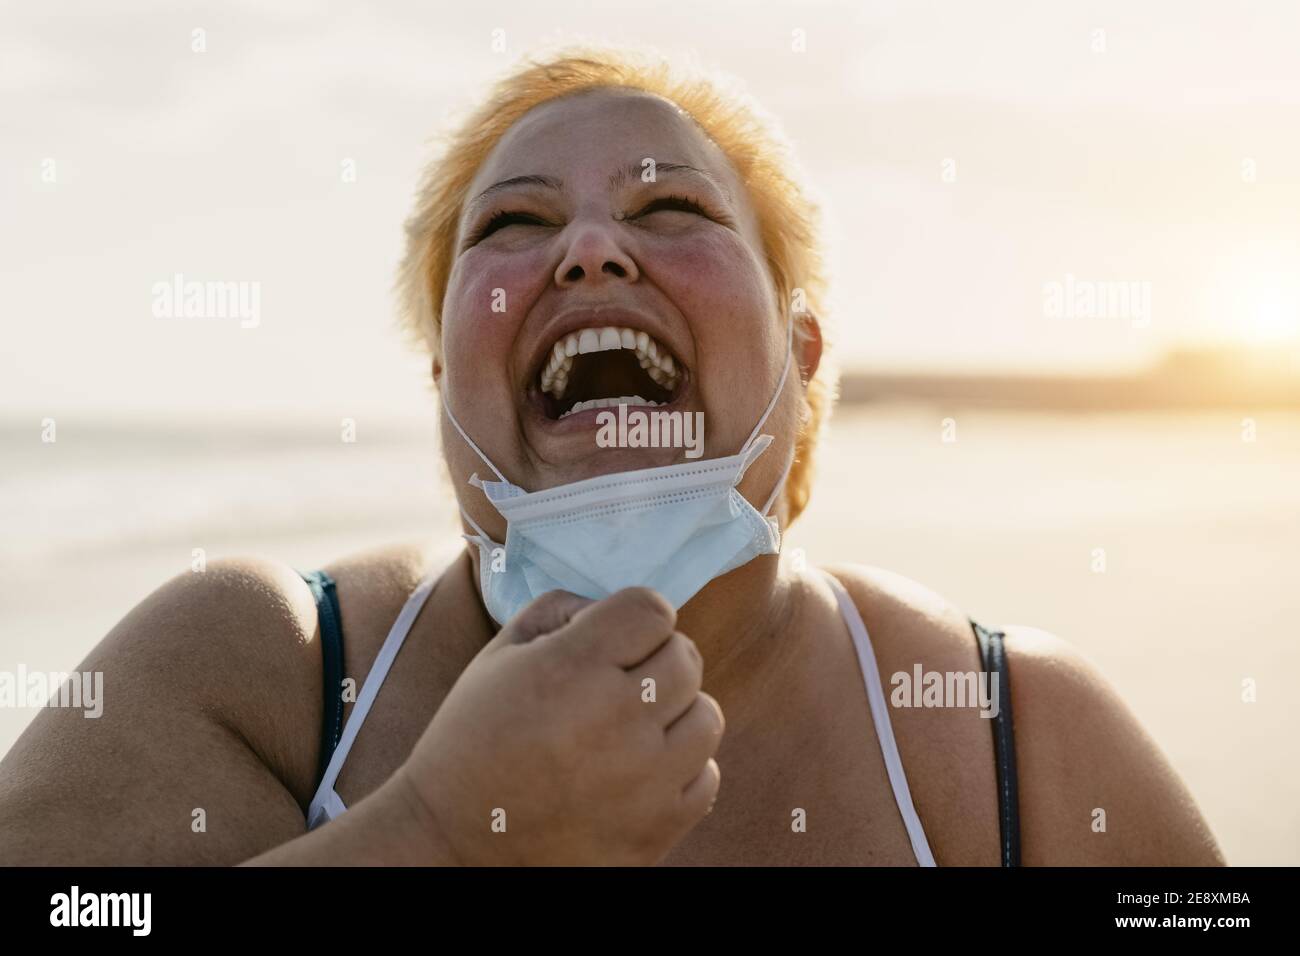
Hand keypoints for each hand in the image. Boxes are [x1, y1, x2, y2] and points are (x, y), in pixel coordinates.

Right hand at [395, 587, 722, 864]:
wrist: (454, 840)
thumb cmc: (475, 735)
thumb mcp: (501, 653)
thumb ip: (563, 609)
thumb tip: (615, 609)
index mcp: (572, 668)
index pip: (654, 610)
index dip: (636, 616)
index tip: (618, 636)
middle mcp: (614, 721)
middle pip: (686, 658)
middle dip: (657, 658)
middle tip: (619, 682)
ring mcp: (642, 781)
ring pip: (706, 716)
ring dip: (676, 713)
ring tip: (632, 727)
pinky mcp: (655, 830)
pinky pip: (705, 775)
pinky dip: (680, 769)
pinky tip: (639, 770)